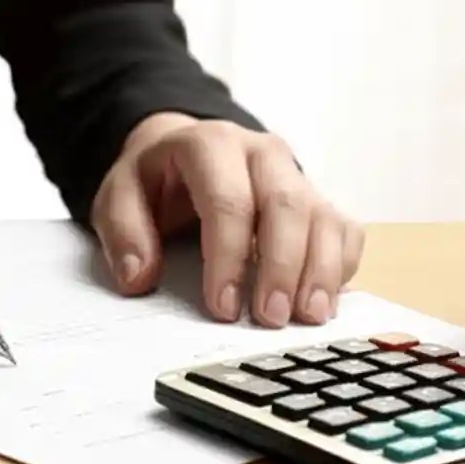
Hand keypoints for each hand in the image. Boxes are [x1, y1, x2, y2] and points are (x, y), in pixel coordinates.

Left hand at [90, 113, 363, 326]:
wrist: (187, 152)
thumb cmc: (158, 179)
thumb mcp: (120, 194)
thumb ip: (124, 232)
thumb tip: (139, 277)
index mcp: (211, 145)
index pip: (229, 201)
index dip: (228, 257)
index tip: (222, 306)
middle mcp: (262, 154)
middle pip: (286, 206)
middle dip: (281, 267)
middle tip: (270, 318)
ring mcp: (296, 175)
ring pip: (322, 217)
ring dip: (320, 271)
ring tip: (308, 316)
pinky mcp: (317, 199)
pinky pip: (344, 229)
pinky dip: (341, 266)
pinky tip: (325, 300)